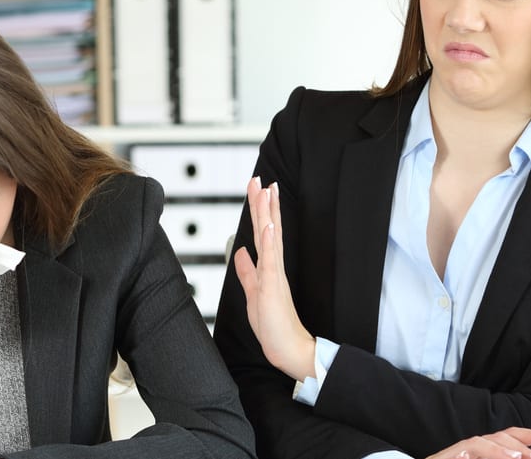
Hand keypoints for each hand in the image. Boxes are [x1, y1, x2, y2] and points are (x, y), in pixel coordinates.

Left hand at [232, 176, 314, 380]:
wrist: (289, 350)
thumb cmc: (274, 327)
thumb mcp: (254, 294)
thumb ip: (247, 272)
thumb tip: (240, 252)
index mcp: (268, 268)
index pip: (263, 233)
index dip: (261, 211)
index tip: (259, 190)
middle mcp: (273, 267)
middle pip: (268, 228)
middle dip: (263, 203)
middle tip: (260, 179)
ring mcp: (275, 275)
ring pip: (270, 237)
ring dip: (268, 213)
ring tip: (266, 190)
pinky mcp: (275, 286)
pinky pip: (272, 259)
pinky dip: (270, 240)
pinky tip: (270, 224)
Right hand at [425, 427, 530, 458]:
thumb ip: (510, 458)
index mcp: (485, 449)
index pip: (508, 436)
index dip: (528, 435)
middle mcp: (472, 448)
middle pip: (496, 438)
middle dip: (518, 445)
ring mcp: (456, 454)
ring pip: (476, 445)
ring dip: (497, 451)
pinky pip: (452, 457)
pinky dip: (460, 457)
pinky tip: (466, 457)